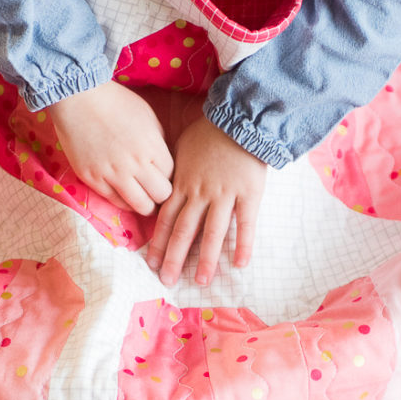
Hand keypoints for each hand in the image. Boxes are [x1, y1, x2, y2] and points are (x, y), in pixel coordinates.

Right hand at [47, 81, 173, 213]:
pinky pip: (115, 201)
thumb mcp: (148, 117)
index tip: (162, 177)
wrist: (78, 99)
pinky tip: (124, 194)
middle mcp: (135, 163)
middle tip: (155, 192)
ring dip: (145, 205)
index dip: (168, 177)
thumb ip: (158, 142)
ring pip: (141, 206)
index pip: (171, 176)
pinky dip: (123, 201)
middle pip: (162, 195)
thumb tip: (162, 163)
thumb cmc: (115, 103)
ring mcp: (113, 173)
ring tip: (143, 200)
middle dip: (161, 195)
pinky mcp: (92, 179)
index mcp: (152, 146)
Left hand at [145, 116, 266, 287]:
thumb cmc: (210, 131)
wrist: (239, 117)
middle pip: (184, 232)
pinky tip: (240, 264)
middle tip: (168, 281)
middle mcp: (200, 194)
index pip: (165, 219)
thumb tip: (162, 184)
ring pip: (212, 233)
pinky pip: (245, 223)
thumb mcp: (182, 147)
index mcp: (182, 184)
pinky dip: (243, 244)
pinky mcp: (248, 194)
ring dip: (206, 260)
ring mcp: (224, 195)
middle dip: (174, 259)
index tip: (152, 263)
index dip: (158, 243)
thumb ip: (174, 170)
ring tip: (202, 281)